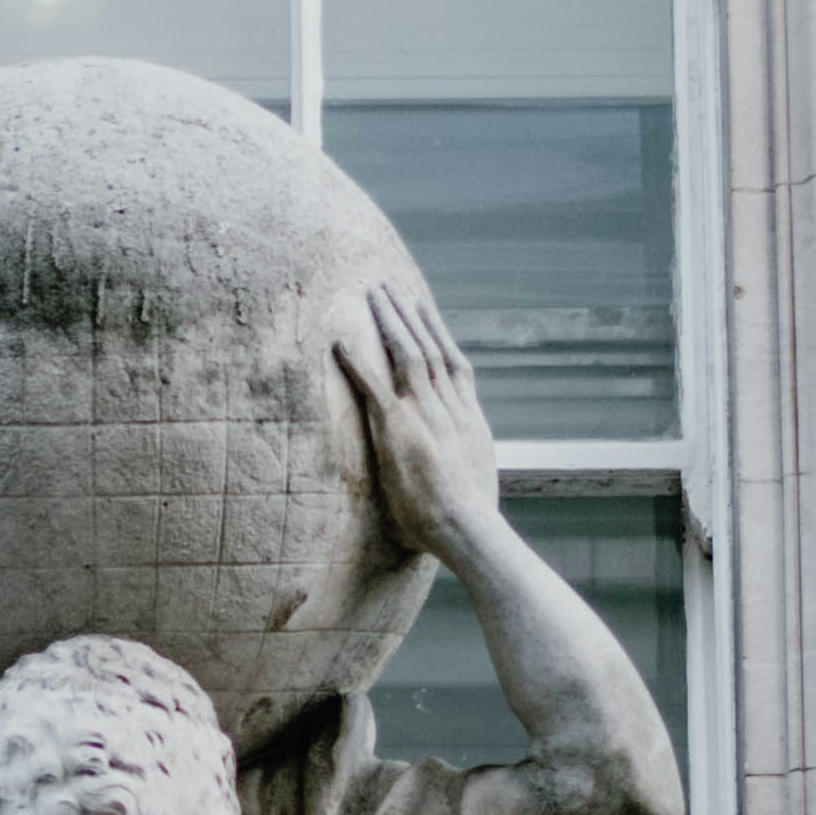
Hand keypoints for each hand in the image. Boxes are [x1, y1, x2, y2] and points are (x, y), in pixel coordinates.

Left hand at [334, 277, 503, 560]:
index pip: (455, 366)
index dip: (440, 334)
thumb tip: (464, 474)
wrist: (468, 527)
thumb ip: (465, 467)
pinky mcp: (399, 427)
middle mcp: (449, 406)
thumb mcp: (476, 483)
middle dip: (411, 314)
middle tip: (394, 287)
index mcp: (470, 419)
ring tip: (374, 294)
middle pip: (431, 347)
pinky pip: (373, 385)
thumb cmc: (470, 520)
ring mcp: (425, 413)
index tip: (428, 311)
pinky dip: (357, 361)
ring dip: (390, 320)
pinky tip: (339, 342)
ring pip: (408, 352)